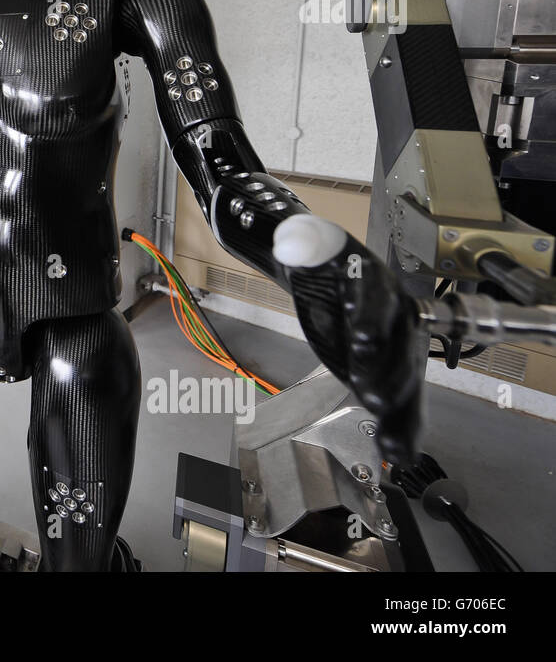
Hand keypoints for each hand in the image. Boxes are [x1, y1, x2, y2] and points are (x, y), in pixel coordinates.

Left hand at [273, 215, 422, 464]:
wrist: (322, 277)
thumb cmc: (320, 267)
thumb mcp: (305, 245)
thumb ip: (298, 242)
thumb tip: (289, 241)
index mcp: (371, 280)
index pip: (373, 298)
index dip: (369, 320)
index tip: (360, 340)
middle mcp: (395, 313)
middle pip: (397, 345)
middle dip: (387, 373)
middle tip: (374, 396)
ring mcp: (398, 347)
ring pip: (406, 380)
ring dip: (400, 412)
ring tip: (392, 441)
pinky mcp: (392, 374)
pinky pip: (403, 405)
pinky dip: (402, 431)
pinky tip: (398, 454)